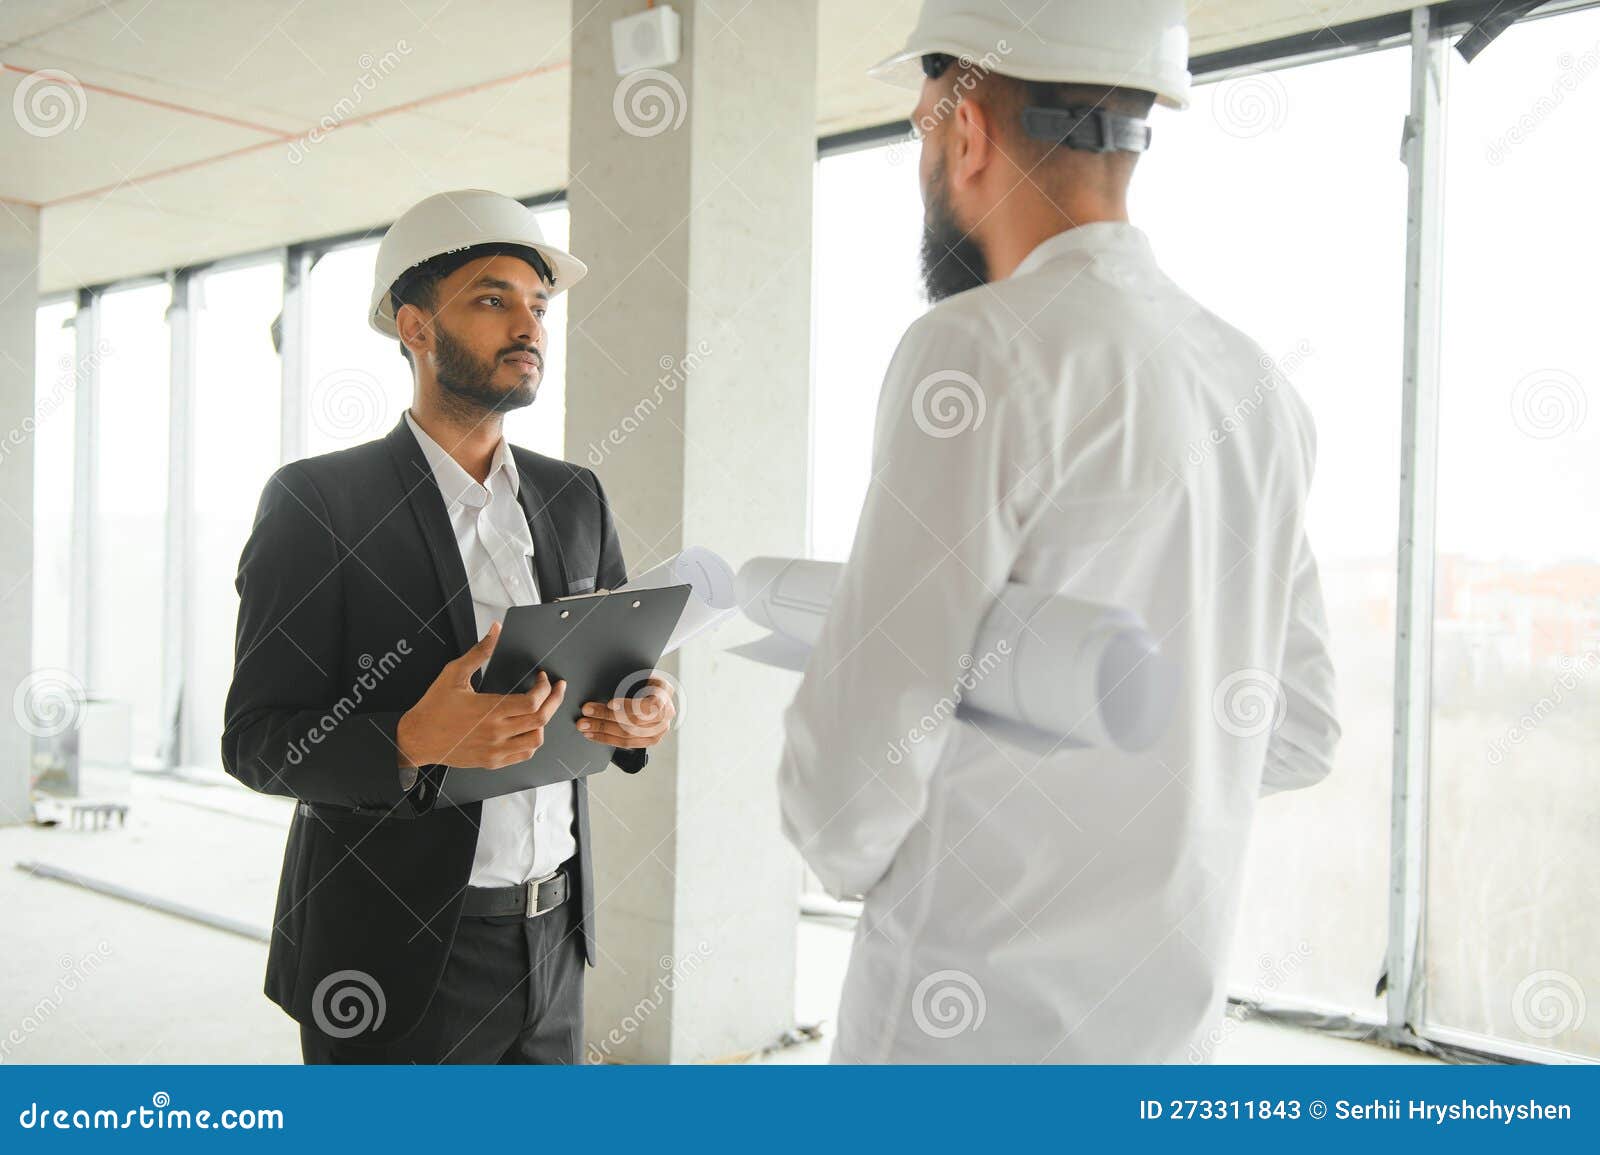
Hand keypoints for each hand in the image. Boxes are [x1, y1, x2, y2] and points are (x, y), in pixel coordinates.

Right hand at [397, 622, 566, 769]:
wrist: (416, 738)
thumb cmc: (433, 707)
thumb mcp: (454, 673)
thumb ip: (479, 651)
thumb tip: (495, 631)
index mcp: (490, 709)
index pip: (533, 701)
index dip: (545, 687)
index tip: (543, 678)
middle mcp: (496, 731)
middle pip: (541, 719)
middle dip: (554, 700)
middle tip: (557, 689)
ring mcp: (495, 749)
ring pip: (536, 740)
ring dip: (543, 723)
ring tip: (540, 710)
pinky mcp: (492, 761)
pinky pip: (523, 754)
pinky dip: (532, 741)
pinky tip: (528, 729)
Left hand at [577, 675, 675, 748]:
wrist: (655, 691)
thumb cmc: (644, 680)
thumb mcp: (639, 673)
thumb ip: (626, 680)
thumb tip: (599, 682)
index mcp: (664, 692)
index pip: (648, 704)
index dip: (628, 706)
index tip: (610, 703)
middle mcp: (665, 714)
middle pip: (634, 721)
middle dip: (606, 716)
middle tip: (587, 711)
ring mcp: (659, 730)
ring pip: (628, 735)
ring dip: (602, 730)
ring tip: (585, 724)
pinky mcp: (649, 740)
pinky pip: (626, 743)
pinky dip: (606, 738)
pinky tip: (592, 734)